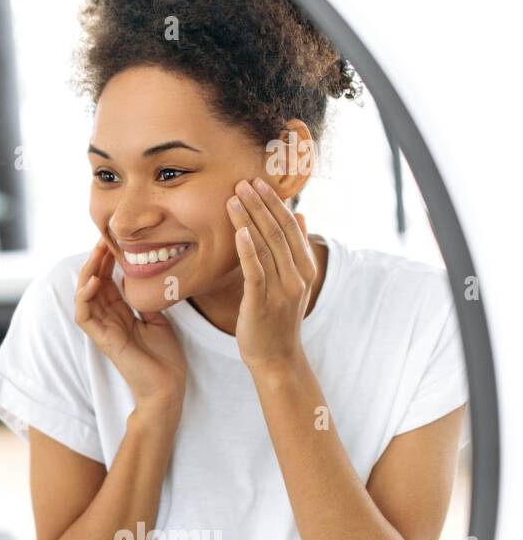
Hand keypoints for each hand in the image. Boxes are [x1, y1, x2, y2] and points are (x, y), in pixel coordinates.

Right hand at [75, 239, 185, 408]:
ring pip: (84, 295)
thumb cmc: (164, 358)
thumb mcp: (159, 319)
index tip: (115, 239)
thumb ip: (147, 300)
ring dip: (88, 272)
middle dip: (97, 258)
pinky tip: (94, 280)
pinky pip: (84, 315)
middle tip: (104, 237)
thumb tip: (148, 276)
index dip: (108, 259)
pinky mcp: (102, 340)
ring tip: (97, 252)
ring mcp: (103, 329)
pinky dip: (85, 297)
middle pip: (94, 282)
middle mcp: (108, 318)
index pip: (108, 280)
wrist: (168, 387)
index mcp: (120, 313)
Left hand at [225, 177, 316, 371]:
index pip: (291, 227)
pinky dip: (247, 249)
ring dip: (250, 219)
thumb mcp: (293, 281)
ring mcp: (282, 290)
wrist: (276, 357)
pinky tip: (238, 231)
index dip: (274, 203)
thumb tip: (302, 215)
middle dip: (260, 205)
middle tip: (242, 182)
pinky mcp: (262, 302)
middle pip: (279, 231)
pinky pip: (255, 271)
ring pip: (266, 246)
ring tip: (234, 198)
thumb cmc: (278, 317)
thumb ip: (297, 249)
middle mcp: (298, 276)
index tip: (258, 182)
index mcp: (306, 268)